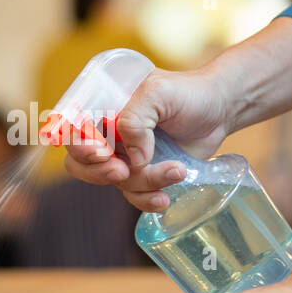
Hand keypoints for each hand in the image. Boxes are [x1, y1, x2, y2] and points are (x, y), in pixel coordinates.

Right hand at [60, 17, 291, 212]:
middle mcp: (107, 134)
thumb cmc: (187, 92)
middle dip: (101, 172)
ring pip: (115, 182)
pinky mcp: (145, 176)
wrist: (220, 110)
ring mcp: (125, 157)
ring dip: (144, 182)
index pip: (70, 131)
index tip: (101, 153)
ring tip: (176, 170)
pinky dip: (147, 200)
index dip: (78, 146)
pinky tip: (165, 198)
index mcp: (101, 107)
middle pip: (81, 164)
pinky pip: (134, 197)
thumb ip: (135, 119)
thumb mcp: (157, 92)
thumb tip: (133, 160)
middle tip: (124, 171)